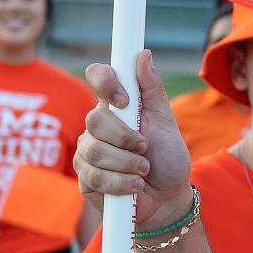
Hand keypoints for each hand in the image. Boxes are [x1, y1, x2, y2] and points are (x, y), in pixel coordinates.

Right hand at [73, 51, 194, 227]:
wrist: (167, 198)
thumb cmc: (167, 157)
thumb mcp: (166, 121)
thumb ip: (153, 89)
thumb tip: (143, 55)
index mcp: (117, 105)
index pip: (97, 76)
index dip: (106, 82)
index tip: (124, 100)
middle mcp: (97, 125)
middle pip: (94, 119)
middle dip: (125, 138)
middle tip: (145, 148)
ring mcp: (87, 151)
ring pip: (93, 150)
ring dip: (127, 163)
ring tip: (143, 170)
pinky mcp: (85, 178)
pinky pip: (93, 176)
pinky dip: (120, 182)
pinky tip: (133, 186)